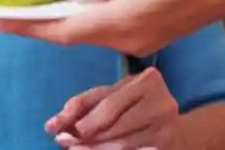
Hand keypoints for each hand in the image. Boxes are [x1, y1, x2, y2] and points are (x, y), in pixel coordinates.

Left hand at [0, 0, 224, 55]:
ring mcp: (140, 37)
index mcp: (122, 21)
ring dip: (59, 23)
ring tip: (36, 6)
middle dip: (37, 27)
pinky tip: (79, 4)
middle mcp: (127, 37)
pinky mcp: (150, 32)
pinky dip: (83, 19)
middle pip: (70, 36)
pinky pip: (105, 29)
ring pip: (88, 33)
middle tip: (8, 14)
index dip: (28, 28)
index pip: (63, 31)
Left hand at [49, 68, 179, 149]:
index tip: (56, 130)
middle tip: (64, 142)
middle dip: (85, 138)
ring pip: (121, 146)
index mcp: (148, 81)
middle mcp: (162, 103)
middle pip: (114, 127)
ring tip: (76, 149)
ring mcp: (167, 128)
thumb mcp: (112, 95)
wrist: (172, 126)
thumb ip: (83, 105)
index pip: (108, 104)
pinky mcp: (165, 147)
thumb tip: (52, 125)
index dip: (83, 120)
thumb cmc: (134, 105)